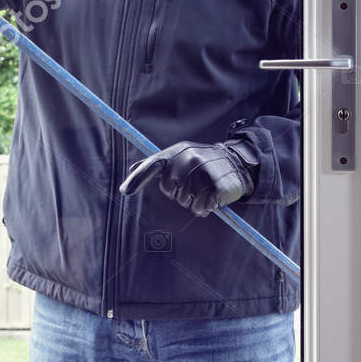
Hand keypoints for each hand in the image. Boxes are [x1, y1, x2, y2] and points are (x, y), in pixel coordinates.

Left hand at [120, 138, 259, 215]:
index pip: (151, 165)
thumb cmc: (200, 162)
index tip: (124, 191)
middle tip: (195, 182)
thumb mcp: (178, 155)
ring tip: (204, 188)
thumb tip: (132, 168)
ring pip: (185, 202)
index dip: (136, 179)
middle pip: (170, 191)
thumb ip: (156, 163)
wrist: (236, 161)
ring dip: (194, 201)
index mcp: (175, 153)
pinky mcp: (215, 187)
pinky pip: (200, 208)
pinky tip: (212, 196)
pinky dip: (205, 207)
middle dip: (180, 192)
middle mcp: (187, 160)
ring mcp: (202, 172)